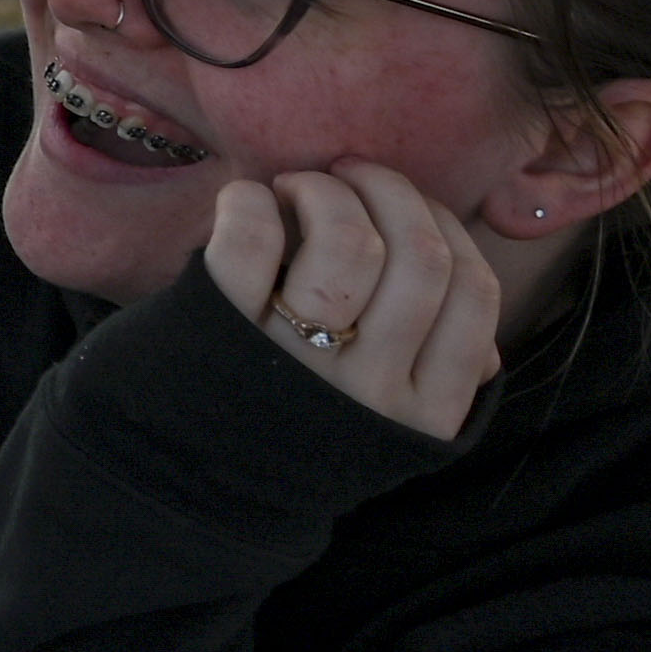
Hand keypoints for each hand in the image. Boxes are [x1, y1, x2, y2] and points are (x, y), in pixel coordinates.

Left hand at [202, 158, 504, 440]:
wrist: (175, 477)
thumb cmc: (288, 425)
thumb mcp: (379, 424)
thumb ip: (434, 373)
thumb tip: (475, 316)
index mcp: (426, 413)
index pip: (472, 293)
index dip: (445, 226)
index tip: (406, 205)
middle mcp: (371, 395)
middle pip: (419, 256)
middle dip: (388, 190)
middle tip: (348, 175)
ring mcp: (298, 366)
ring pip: (348, 243)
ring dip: (324, 192)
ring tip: (295, 189)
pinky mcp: (221, 333)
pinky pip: (254, 240)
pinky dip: (252, 201)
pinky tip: (247, 202)